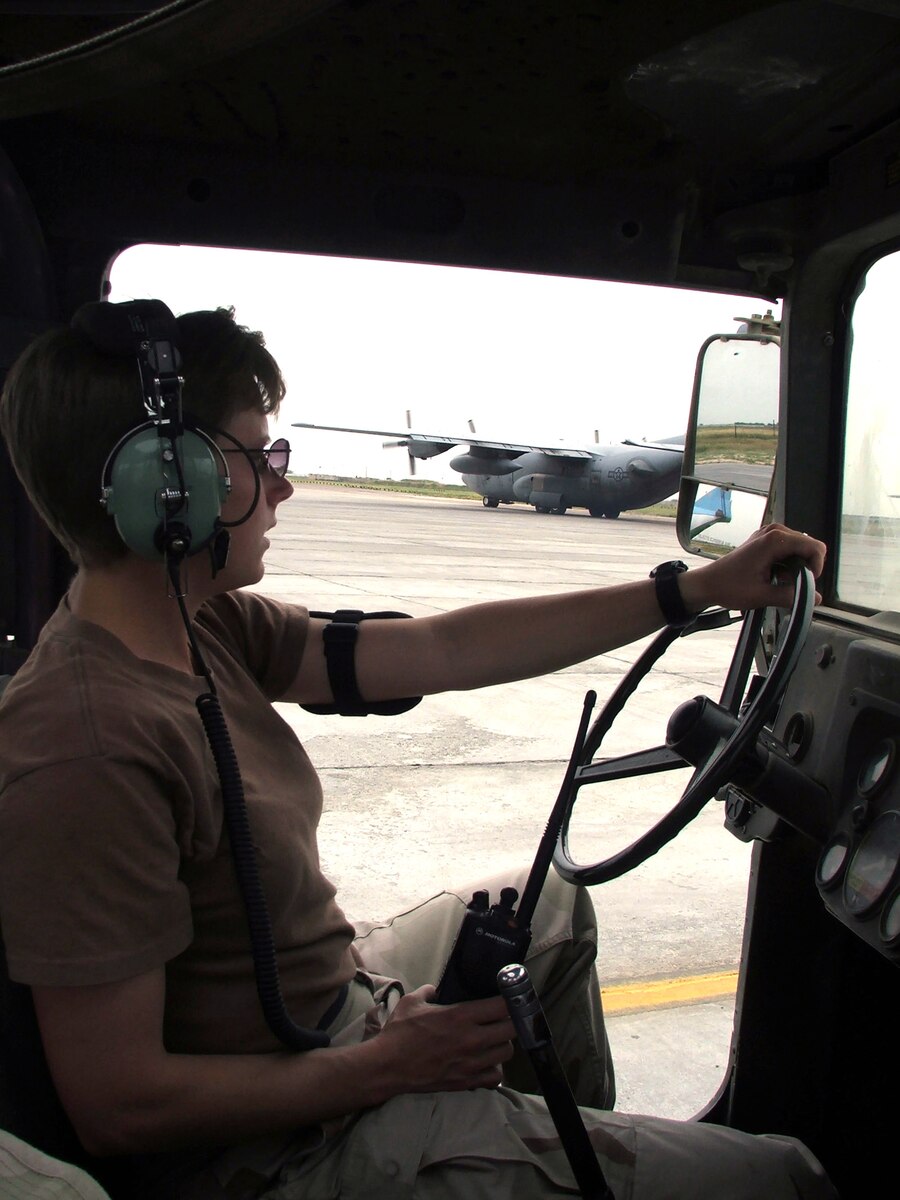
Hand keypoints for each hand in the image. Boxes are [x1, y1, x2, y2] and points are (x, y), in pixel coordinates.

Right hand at [376, 984, 514, 1093]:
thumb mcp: (412, 1002)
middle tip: (503, 1019)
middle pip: (511, 1030)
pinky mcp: (467, 1082)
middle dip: (511, 1022)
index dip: (509, 1000)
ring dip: (503, 1044)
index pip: (501, 1006)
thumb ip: (429, 991)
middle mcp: (471, 1039)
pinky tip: (486, 1063)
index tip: (507, 997)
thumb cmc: (399, 1032)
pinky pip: (496, 1077)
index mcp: (460, 1016)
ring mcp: (471, 1063)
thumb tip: (436, 989)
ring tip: (494, 1041)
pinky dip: (495, 1070)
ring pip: (507, 1053)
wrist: (388, 1067)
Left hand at [681, 523, 826, 614]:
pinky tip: (775, 576)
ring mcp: (769, 534)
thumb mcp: (762, 595)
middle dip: (807, 567)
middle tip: (791, 584)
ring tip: (780, 581)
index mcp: (774, 540)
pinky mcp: (765, 541)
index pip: (814, 546)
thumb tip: (816, 599)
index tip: (807, 583)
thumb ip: (791, 596)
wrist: (708, 584)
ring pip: (800, 549)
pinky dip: (788, 564)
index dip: (817, 567)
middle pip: (809, 546)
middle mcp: (773, 531)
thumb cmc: (729, 587)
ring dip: (797, 567)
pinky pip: (789, 550)